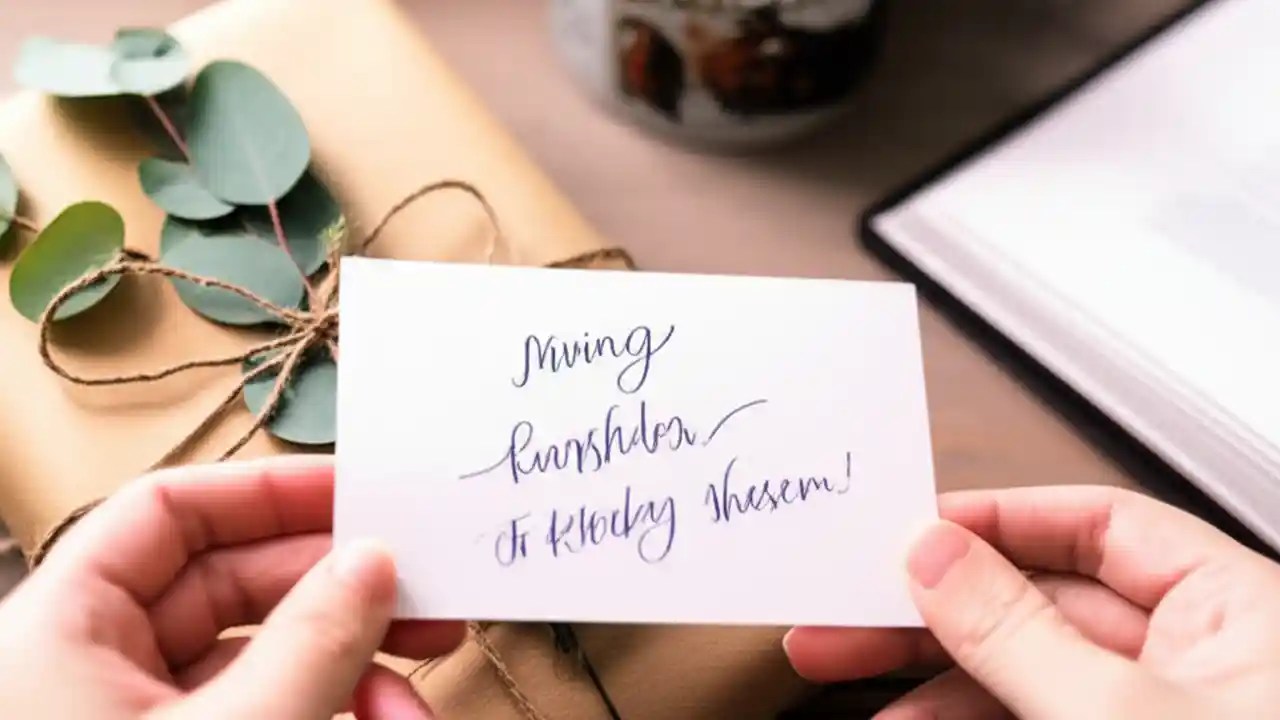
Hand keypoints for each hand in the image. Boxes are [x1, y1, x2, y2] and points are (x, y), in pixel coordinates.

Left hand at [0, 455, 463, 719]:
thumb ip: (309, 644)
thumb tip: (376, 561)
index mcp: (63, 623)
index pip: (171, 510)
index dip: (272, 493)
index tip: (367, 498)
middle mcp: (93, 660)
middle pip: (234, 584)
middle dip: (342, 600)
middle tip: (430, 603)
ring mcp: (133, 715)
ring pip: (261, 658)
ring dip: (351, 672)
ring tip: (413, 707)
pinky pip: (263, 712)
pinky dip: (328, 715)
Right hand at [784, 486, 1279, 718]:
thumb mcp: (1110, 715)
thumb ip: (1015, 632)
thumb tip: (935, 557)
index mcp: (1231, 608)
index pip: (1098, 524)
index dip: (999, 518)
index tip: (912, 533)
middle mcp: (1199, 654)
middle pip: (1042, 597)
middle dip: (938, 607)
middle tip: (850, 612)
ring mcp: (1160, 713)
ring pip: (1026, 666)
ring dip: (936, 676)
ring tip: (855, 680)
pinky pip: (1032, 717)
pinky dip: (968, 719)